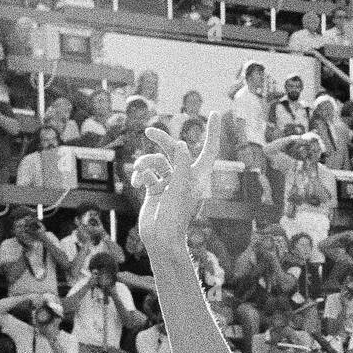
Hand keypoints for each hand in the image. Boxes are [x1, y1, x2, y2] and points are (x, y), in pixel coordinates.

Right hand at [131, 111, 220, 256]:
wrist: (161, 239)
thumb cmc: (174, 216)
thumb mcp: (179, 188)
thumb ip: (180, 164)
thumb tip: (180, 144)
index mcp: (197, 177)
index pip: (209, 150)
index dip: (213, 132)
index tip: (216, 113)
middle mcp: (184, 177)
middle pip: (173, 149)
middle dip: (161, 139)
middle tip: (149, 131)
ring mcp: (169, 182)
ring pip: (155, 160)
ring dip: (145, 164)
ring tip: (141, 174)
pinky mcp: (155, 189)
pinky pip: (146, 173)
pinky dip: (139, 176)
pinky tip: (136, 185)